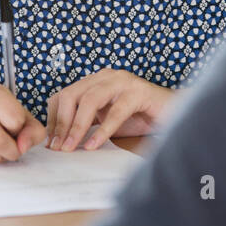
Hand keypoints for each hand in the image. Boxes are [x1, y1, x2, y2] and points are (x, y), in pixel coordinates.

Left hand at [46, 69, 175, 151]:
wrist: (175, 114)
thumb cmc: (139, 118)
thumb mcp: (105, 121)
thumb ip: (85, 125)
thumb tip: (59, 143)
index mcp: (94, 81)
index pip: (63, 96)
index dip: (53, 119)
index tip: (51, 143)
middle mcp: (106, 77)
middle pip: (71, 95)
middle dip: (61, 123)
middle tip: (58, 148)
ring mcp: (123, 82)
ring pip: (89, 100)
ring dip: (77, 127)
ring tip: (71, 148)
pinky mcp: (139, 92)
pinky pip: (115, 111)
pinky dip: (102, 130)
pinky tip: (94, 145)